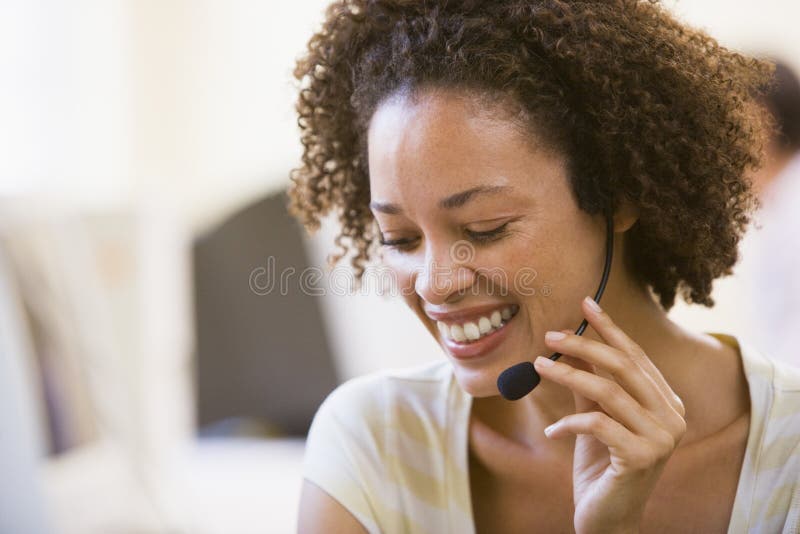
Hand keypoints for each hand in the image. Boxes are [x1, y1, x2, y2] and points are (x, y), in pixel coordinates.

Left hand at [535, 296, 686, 533]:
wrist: (607, 518)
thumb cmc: (601, 466)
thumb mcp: (594, 416)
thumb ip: (588, 382)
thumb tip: (568, 341)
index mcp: (667, 403)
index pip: (636, 356)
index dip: (610, 328)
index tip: (585, 304)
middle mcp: (673, 418)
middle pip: (624, 367)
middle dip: (584, 345)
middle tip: (550, 334)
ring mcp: (662, 439)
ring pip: (608, 392)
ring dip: (568, 375)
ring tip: (538, 366)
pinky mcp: (642, 457)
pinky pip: (597, 424)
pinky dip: (569, 423)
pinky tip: (552, 431)